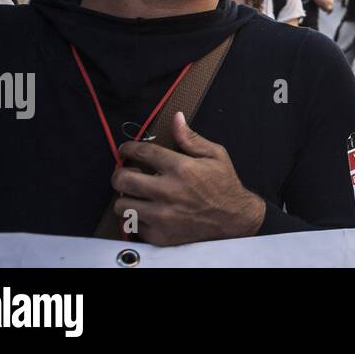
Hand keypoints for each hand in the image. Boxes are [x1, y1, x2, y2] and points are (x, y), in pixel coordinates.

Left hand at [110, 111, 265, 245]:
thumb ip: (191, 138)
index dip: (128, 148)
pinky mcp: (160, 235)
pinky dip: (136, 218)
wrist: (234, 219)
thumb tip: (176, 118)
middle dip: (119, 173)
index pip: (143, 152)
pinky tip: (146, 211)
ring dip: (125, 198)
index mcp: (181, 168)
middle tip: (125, 173)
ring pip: (122, 205)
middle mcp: (168, 192)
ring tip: (135, 194)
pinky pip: (133, 226)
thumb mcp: (215, 155)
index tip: (126, 149)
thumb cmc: (224, 185)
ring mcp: (162, 216)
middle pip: (123, 180)